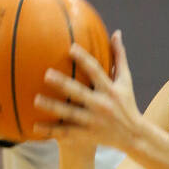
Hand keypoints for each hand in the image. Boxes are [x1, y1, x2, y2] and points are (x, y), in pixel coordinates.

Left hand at [32, 31, 141, 153]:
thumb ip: (119, 57)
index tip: (71, 48)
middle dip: (64, 84)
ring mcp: (93, 122)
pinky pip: (66, 133)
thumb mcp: (125, 81)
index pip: (96, 72)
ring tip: (36, 100)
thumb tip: (116, 33)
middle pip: (80, 94)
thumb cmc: (127, 103)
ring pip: (70, 115)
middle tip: (46, 74)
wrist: (133, 136)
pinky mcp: (87, 136)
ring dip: (53, 107)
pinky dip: (51, 131)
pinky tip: (35, 127)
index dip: (84, 59)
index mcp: (110, 90)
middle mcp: (101, 105)